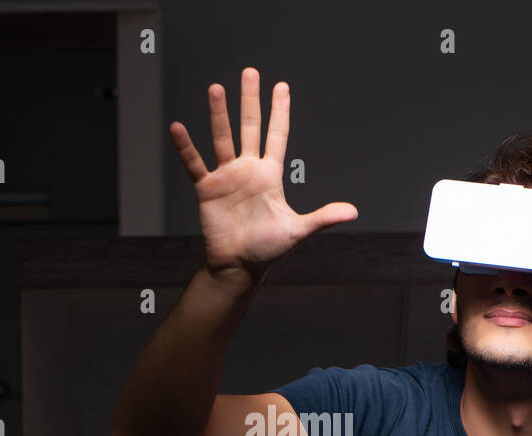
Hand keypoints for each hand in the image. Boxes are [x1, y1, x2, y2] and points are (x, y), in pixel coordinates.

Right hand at [170, 66, 357, 282]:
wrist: (239, 267)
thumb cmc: (268, 249)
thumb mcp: (298, 231)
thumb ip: (323, 217)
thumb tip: (354, 212)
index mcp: (270, 175)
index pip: (277, 135)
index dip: (280, 111)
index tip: (281, 86)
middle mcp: (248, 170)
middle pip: (250, 127)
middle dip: (250, 100)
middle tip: (250, 72)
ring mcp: (226, 177)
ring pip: (222, 139)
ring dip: (219, 114)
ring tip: (216, 88)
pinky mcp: (207, 189)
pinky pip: (194, 164)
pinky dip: (186, 147)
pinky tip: (177, 128)